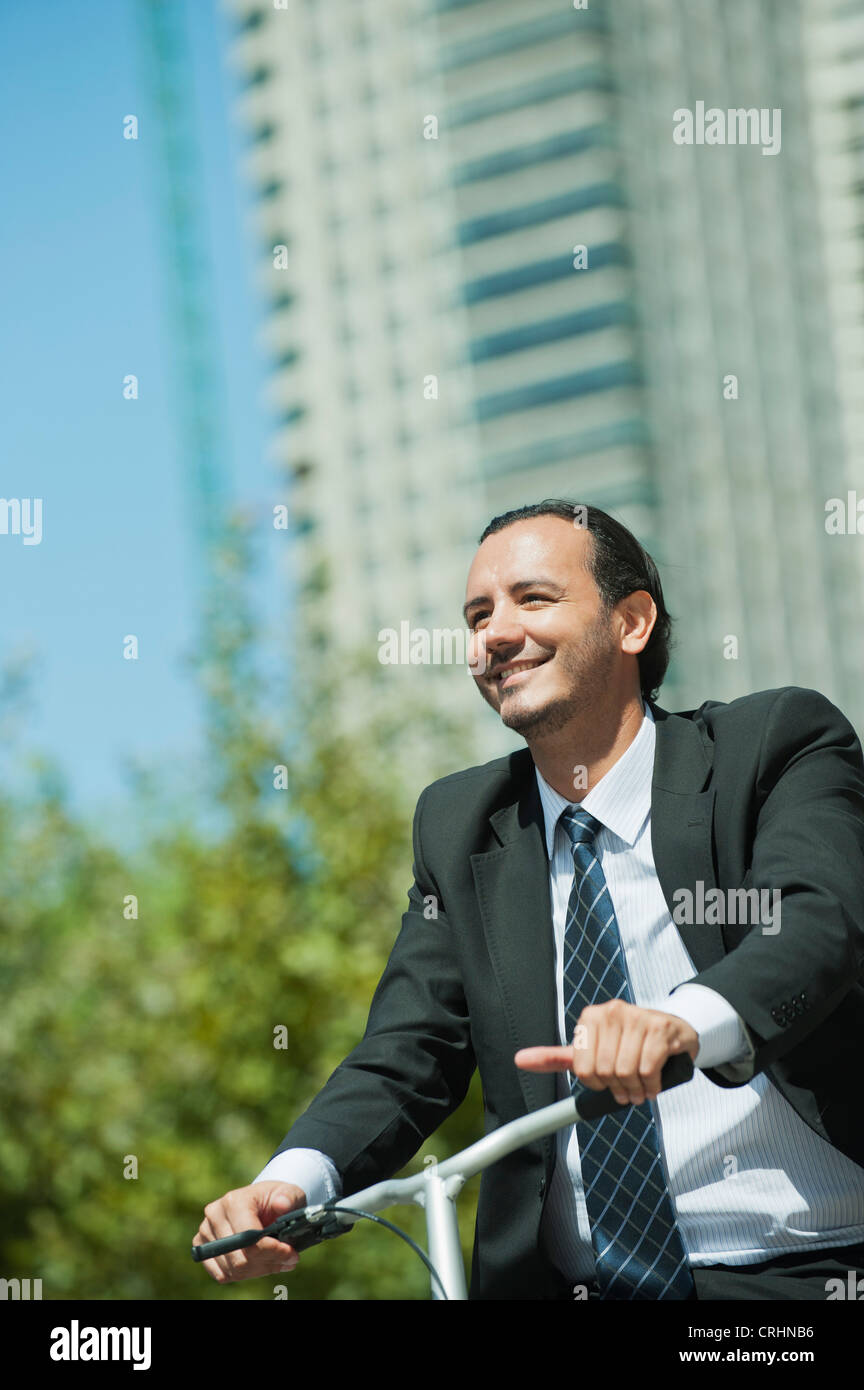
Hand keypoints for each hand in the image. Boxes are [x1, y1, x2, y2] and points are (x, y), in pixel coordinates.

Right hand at [193, 1180, 306, 1282]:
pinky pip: (222, 1274)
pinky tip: (260, 1264)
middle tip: (289, 1260)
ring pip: (233, 1269)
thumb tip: (281, 1204)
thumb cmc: (276, 1198)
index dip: (271, 1250)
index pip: (248, 1238)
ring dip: (259, 1270)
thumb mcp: (289, 1193)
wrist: (262, 1201)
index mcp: (233, 1200)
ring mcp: (205, 1232)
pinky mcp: (203, 1247)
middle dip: (268, 1262)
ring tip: (277, 1261)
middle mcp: (214, 1215)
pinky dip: (244, 1275)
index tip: (290, 1254)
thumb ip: (288, 1198)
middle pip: (240, 1258)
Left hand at [514, 999, 698, 1105]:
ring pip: (627, 1072)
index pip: (583, 1069)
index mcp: (590, 1017)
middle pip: (605, 1071)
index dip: (596, 1084)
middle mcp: (612, 1011)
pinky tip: (655, 1081)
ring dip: (637, 1089)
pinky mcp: (660, 1027)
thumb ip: (556, 1057)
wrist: (670, 1031)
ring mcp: (637, 1017)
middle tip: (628, 1089)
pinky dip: (652, 1084)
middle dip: (619, 1089)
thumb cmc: (628, 1044)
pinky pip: (648, 1068)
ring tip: (642, 1087)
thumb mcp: (590, 1049)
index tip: (606, 1082)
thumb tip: (519, 1060)